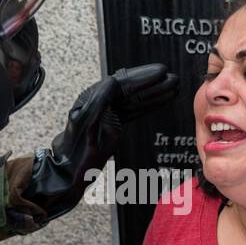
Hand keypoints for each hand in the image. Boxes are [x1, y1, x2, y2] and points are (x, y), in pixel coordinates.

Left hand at [22, 63, 178, 221]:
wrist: (72, 171)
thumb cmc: (76, 151)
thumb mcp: (87, 123)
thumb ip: (100, 100)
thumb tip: (114, 80)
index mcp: (93, 98)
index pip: (121, 82)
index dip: (141, 77)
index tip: (159, 73)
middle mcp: (102, 102)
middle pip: (131, 89)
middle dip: (152, 83)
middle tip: (172, 78)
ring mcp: (109, 112)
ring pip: (136, 99)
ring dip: (155, 93)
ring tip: (173, 88)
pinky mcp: (115, 123)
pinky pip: (135, 110)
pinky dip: (150, 105)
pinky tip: (163, 100)